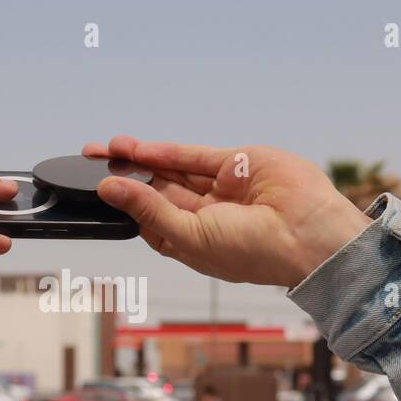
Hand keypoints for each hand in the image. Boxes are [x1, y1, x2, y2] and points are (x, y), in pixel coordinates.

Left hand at [82, 136, 372, 287]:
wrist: (308, 235)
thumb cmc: (255, 252)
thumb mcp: (190, 236)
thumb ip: (149, 210)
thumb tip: (112, 190)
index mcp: (197, 243)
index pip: (151, 222)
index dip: (125, 206)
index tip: (97, 192)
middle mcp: (208, 216)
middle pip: (157, 192)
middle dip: (126, 177)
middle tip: (92, 163)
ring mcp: (223, 189)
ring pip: (172, 170)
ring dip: (140, 159)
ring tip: (106, 150)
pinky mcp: (236, 164)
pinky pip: (193, 156)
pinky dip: (164, 151)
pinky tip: (136, 148)